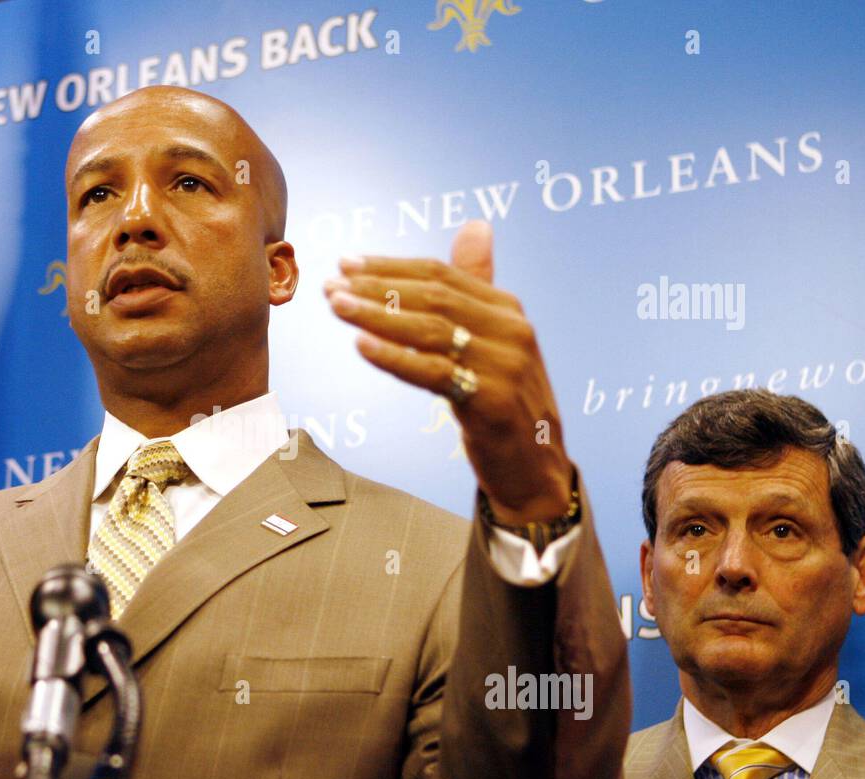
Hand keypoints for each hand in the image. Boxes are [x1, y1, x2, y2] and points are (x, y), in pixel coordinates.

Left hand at [323, 220, 572, 523]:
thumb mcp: (492, 340)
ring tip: (337, 306)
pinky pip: (434, 373)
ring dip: (377, 315)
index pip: (440, 274)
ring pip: (431, 330)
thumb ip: (477, 286)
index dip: (389, 266)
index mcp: (507, 309)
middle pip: (433, 296)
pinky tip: (362, 345)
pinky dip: (395, 357)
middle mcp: (511, 330)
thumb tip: (475, 224)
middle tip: (331, 284)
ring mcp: (505, 365)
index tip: (345, 263)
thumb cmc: (502, 402)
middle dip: (376, 287)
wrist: (534, 468)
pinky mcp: (492, 402)